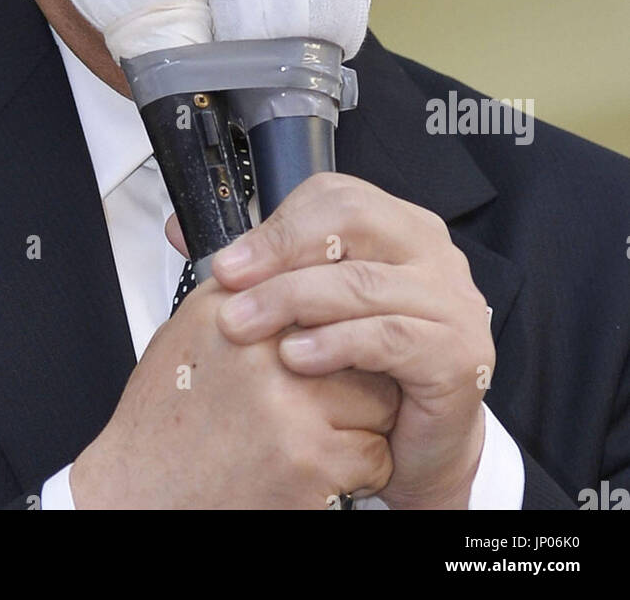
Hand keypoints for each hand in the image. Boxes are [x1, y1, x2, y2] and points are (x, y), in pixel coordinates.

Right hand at [69, 267, 398, 509]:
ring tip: (318, 432)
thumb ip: (243, 296)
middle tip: (332, 391)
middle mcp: (261, 350)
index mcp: (233, 310)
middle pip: (360, 338)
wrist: (143, 495)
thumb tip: (293, 264)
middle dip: (358, 369)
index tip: (347, 324)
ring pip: (380, 398)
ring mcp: (289, 406)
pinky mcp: (309, 461)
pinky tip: (315, 469)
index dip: (341, 312)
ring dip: (363, 421)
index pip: (322, 287)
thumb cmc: (166, 423)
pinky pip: (375, 455)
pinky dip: (356, 470)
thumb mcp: (190, 335)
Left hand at [208, 172, 491, 508]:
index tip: (228, 263)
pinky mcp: (460, 352)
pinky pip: (390, 336)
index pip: (336, 196)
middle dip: (280, 254)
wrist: (414, 446)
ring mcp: (453, 299)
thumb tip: (183, 231)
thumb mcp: (306, 309)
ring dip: (292, 301)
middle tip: (230, 288)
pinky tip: (296, 357)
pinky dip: (336, 343)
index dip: (275, 226)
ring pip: (362, 282)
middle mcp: (431, 252)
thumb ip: (256, 266)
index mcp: (398, 226)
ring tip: (245, 325)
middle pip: (353, 223)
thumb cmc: (363, 371)